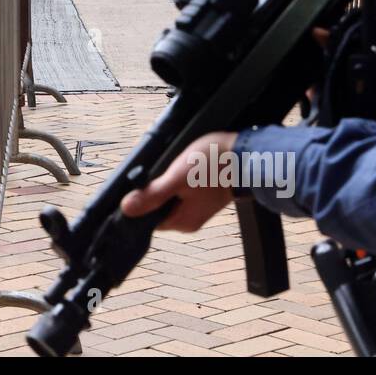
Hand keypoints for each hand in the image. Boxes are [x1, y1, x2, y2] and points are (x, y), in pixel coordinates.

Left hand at [121, 132, 238, 231]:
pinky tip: (185, 166)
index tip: (141, 183)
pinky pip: (182, 190)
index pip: (148, 218)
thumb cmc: (215, 164)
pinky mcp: (205, 195)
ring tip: (176, 165)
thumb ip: (153, 194)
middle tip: (161, 169)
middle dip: (154, 188)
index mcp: (183, 221)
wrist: (248, 153)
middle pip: (158, 207)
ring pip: (170, 196)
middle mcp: (190, 219)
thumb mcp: (178, 177)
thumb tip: (127, 208)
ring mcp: (199, 207)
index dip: (140, 201)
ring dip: (167, 182)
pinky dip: (179, 179)